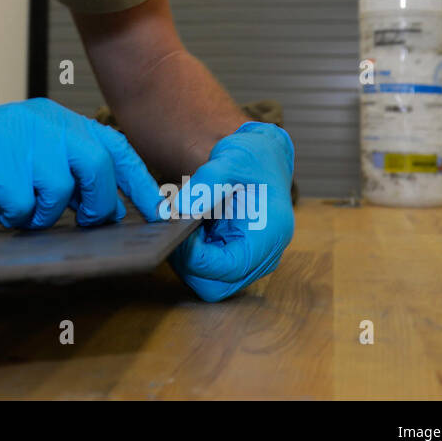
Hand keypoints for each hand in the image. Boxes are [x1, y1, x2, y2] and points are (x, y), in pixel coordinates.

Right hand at [0, 97, 164, 229]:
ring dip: (40, 213)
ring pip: (59, 193)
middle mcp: (40, 122)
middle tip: (78, 221)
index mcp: (51, 117)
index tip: (162, 211)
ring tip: (11, 203)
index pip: (112, 145)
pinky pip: (23, 207)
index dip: (140, 182)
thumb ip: (62, 165)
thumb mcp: (23, 148)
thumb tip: (107, 205)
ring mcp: (16, 140)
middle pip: (95, 167)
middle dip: (94, 204)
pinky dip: (9, 216)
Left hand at [166, 121, 295, 301]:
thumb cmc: (252, 156)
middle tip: (172, 231)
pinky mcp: (235, 255)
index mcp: (269, 235)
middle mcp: (263, 256)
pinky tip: (185, 225)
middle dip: (187, 264)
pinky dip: (190, 253)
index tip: (175, 230)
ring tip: (179, 223)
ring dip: (186, 259)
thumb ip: (204, 186)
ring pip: (207, 281)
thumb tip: (174, 211)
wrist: (264, 154)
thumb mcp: (230, 160)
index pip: (229, 268)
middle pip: (216, 286)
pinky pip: (206, 269)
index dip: (195, 257)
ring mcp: (249, 259)